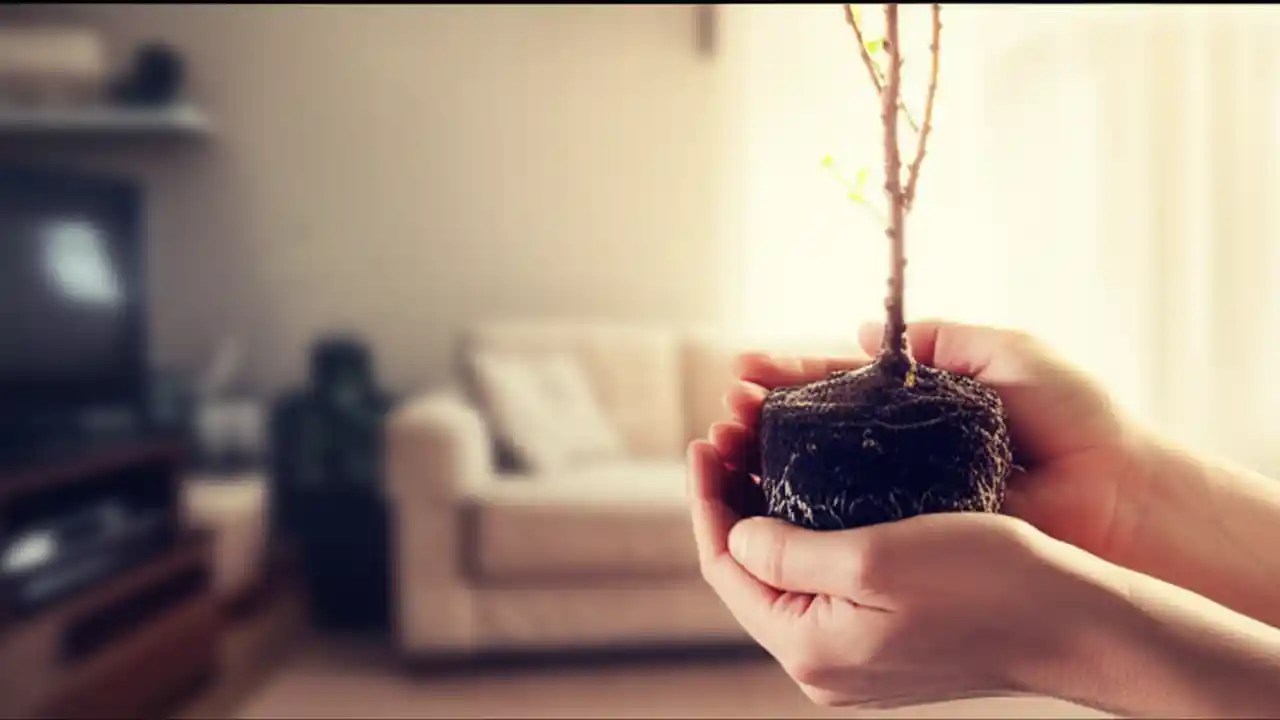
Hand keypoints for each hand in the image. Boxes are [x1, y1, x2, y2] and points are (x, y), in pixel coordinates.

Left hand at [687, 441, 1118, 708]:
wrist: (1072, 622)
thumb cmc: (985, 581)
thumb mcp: (874, 555)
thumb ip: (788, 553)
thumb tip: (739, 535)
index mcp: (807, 647)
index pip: (725, 565)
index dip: (707, 499)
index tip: (704, 440)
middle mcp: (821, 665)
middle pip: (750, 571)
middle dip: (733, 500)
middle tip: (729, 434)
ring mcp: (853, 660)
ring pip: (785, 575)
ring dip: (767, 513)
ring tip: (758, 452)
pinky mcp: (883, 645)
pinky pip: (822, 585)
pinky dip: (805, 535)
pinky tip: (808, 494)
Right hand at [711, 319, 1150, 565]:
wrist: (1119, 493)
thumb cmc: (1074, 419)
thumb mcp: (1008, 355)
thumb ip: (943, 339)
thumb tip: (862, 332)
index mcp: (917, 407)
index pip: (834, 389)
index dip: (787, 377)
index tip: (742, 369)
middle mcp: (898, 455)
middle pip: (812, 436)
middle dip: (761, 421)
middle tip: (723, 412)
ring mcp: (901, 500)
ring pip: (815, 483)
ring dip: (764, 466)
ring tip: (724, 447)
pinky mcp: (911, 541)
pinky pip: (844, 529)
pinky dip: (798, 515)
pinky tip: (762, 501)